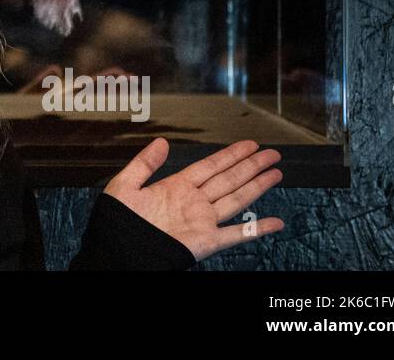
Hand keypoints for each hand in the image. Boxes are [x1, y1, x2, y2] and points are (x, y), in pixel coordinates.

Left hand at [104, 138, 284, 261]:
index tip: (249, 145)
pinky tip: (274, 222)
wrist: (118, 252)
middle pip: (229, 179)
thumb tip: (161, 142)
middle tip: (271, 154)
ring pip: (237, 199)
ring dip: (257, 187)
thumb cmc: (118, 222)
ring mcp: (203, 221)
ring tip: (276, 173)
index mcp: (176, 186)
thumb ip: (144, 163)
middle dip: (251, 166)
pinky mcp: (207, 241)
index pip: (210, 165)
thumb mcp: (126, 184)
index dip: (231, 154)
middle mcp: (194, 202)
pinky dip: (257, 229)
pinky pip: (236, 234)